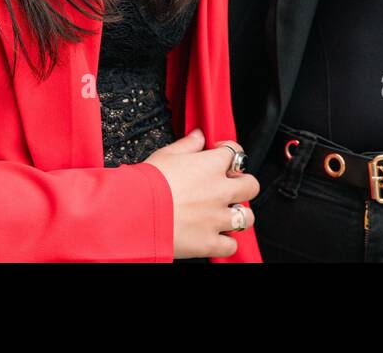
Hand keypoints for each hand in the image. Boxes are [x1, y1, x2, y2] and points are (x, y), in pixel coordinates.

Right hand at [143, 128, 260, 258]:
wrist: (131, 214)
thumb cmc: (144, 185)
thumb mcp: (165, 155)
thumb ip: (187, 145)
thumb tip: (198, 136)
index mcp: (210, 165)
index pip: (236, 153)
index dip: (231, 153)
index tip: (222, 157)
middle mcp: (219, 191)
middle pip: (250, 185)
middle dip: (242, 185)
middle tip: (229, 187)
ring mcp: (216, 218)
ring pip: (246, 217)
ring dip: (238, 215)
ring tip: (225, 214)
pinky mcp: (208, 243)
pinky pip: (231, 246)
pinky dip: (226, 244)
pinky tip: (216, 237)